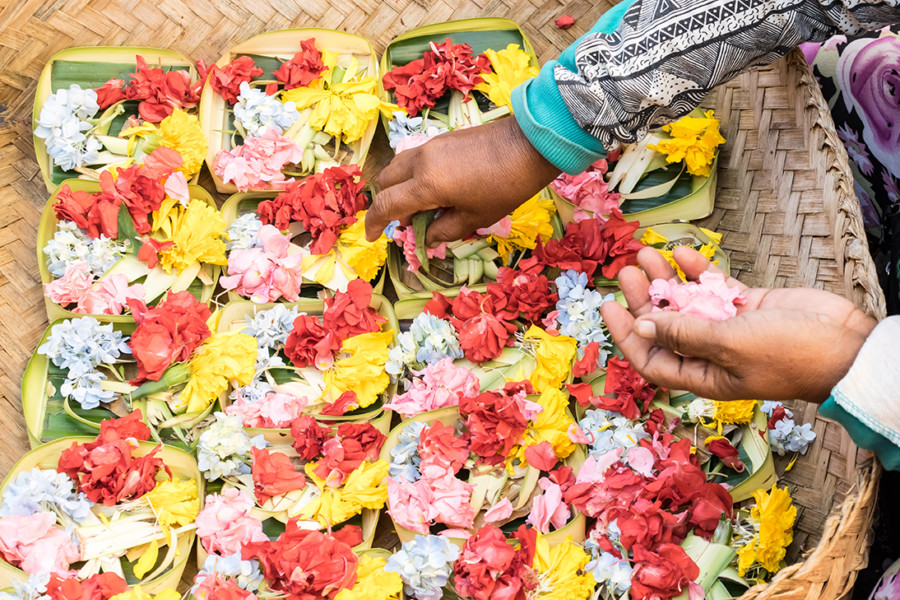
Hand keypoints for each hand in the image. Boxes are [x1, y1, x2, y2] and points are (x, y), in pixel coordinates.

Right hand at [364, 116, 559, 244]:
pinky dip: (414, 176)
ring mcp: (431, 146)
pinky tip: (436, 190)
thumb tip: (429, 237)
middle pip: (385, 182)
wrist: (530, 144)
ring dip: (400, 188)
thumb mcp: (476, 217)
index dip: (374, 224)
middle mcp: (421, 161)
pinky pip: (416, 159)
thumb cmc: (506, 186)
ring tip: (423, 208)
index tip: (372, 237)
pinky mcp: (443, 139)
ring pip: (399, 167)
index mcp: (426, 184)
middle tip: (406, 223)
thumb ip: (446, 230)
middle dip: (387, 204)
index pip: (386, 205)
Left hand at [599, 246, 876, 402]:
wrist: (846, 345)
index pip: (651, 358)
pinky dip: (698, 271)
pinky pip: (714, 287)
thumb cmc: (790, 354)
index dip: (627, 335)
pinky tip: (684, 253)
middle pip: (664, 325)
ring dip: (667, 279)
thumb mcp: (729, 344)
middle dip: (643, 299)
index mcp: (703, 375)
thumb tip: (643, 326)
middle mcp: (711, 353)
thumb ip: (685, 333)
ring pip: (687, 302)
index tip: (608, 306)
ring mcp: (730, 328)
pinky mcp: (748, 306)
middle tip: (627, 270)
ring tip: (647, 253)